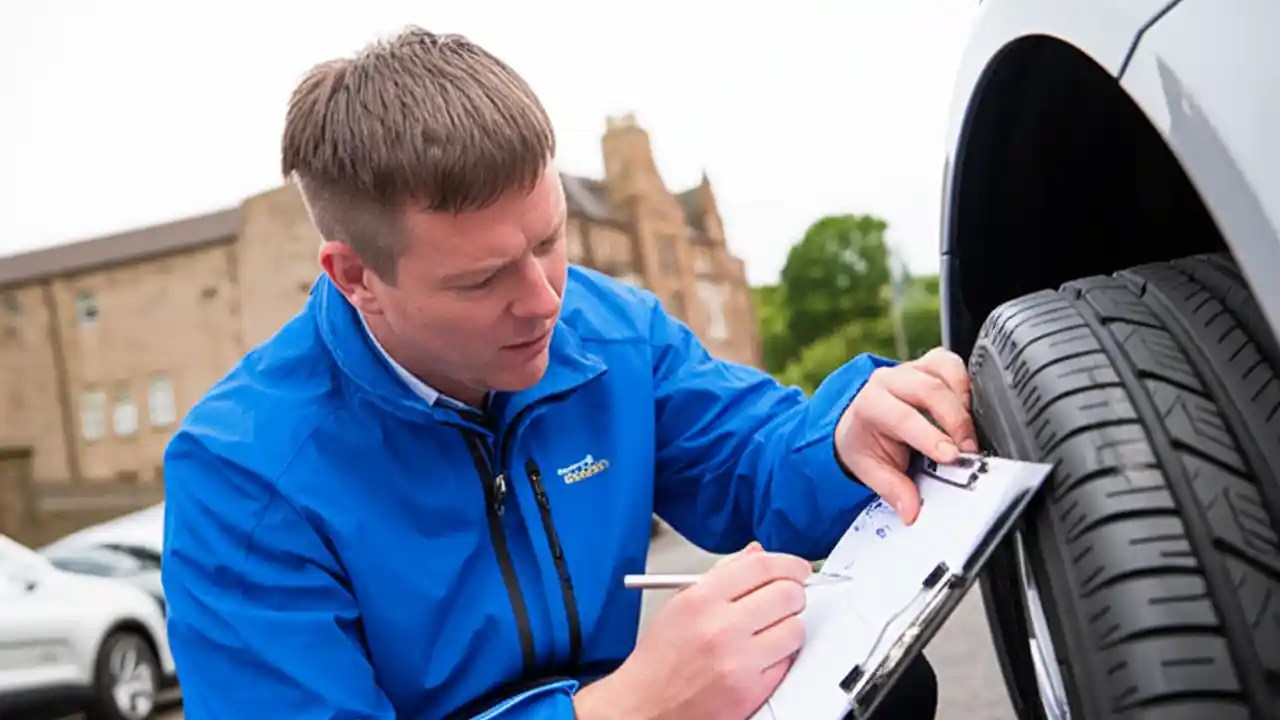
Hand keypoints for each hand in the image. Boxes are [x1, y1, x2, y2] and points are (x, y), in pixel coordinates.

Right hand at [573, 542, 810, 719]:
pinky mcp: (751, 691)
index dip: (788, 563)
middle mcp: (720, 628)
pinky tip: (761, 654)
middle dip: (793, 593)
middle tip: (788, 598)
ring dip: (789, 626)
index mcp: (700, 599)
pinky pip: (788, 662)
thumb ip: (722, 574)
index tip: (797, 568)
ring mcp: (738, 661)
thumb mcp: (681, 603)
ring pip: (795, 628)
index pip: (761, 566)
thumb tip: (756, 554)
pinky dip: (780, 656)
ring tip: (770, 630)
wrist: (646, 706)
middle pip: (786, 594)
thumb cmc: (661, 657)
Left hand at [835, 347, 976, 524]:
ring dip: (963, 402)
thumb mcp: (869, 469)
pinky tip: (967, 408)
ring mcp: (910, 369)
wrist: (857, 419)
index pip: (904, 417)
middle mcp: (890, 381)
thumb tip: (912, 511)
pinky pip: (952, 364)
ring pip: (944, 371)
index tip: (951, 456)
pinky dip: (965, 384)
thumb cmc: (864, 441)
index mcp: (870, 404)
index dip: (930, 437)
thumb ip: (892, 489)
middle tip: (968, 451)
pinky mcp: (929, 364)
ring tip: (968, 432)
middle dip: (955, 421)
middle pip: (930, 390)